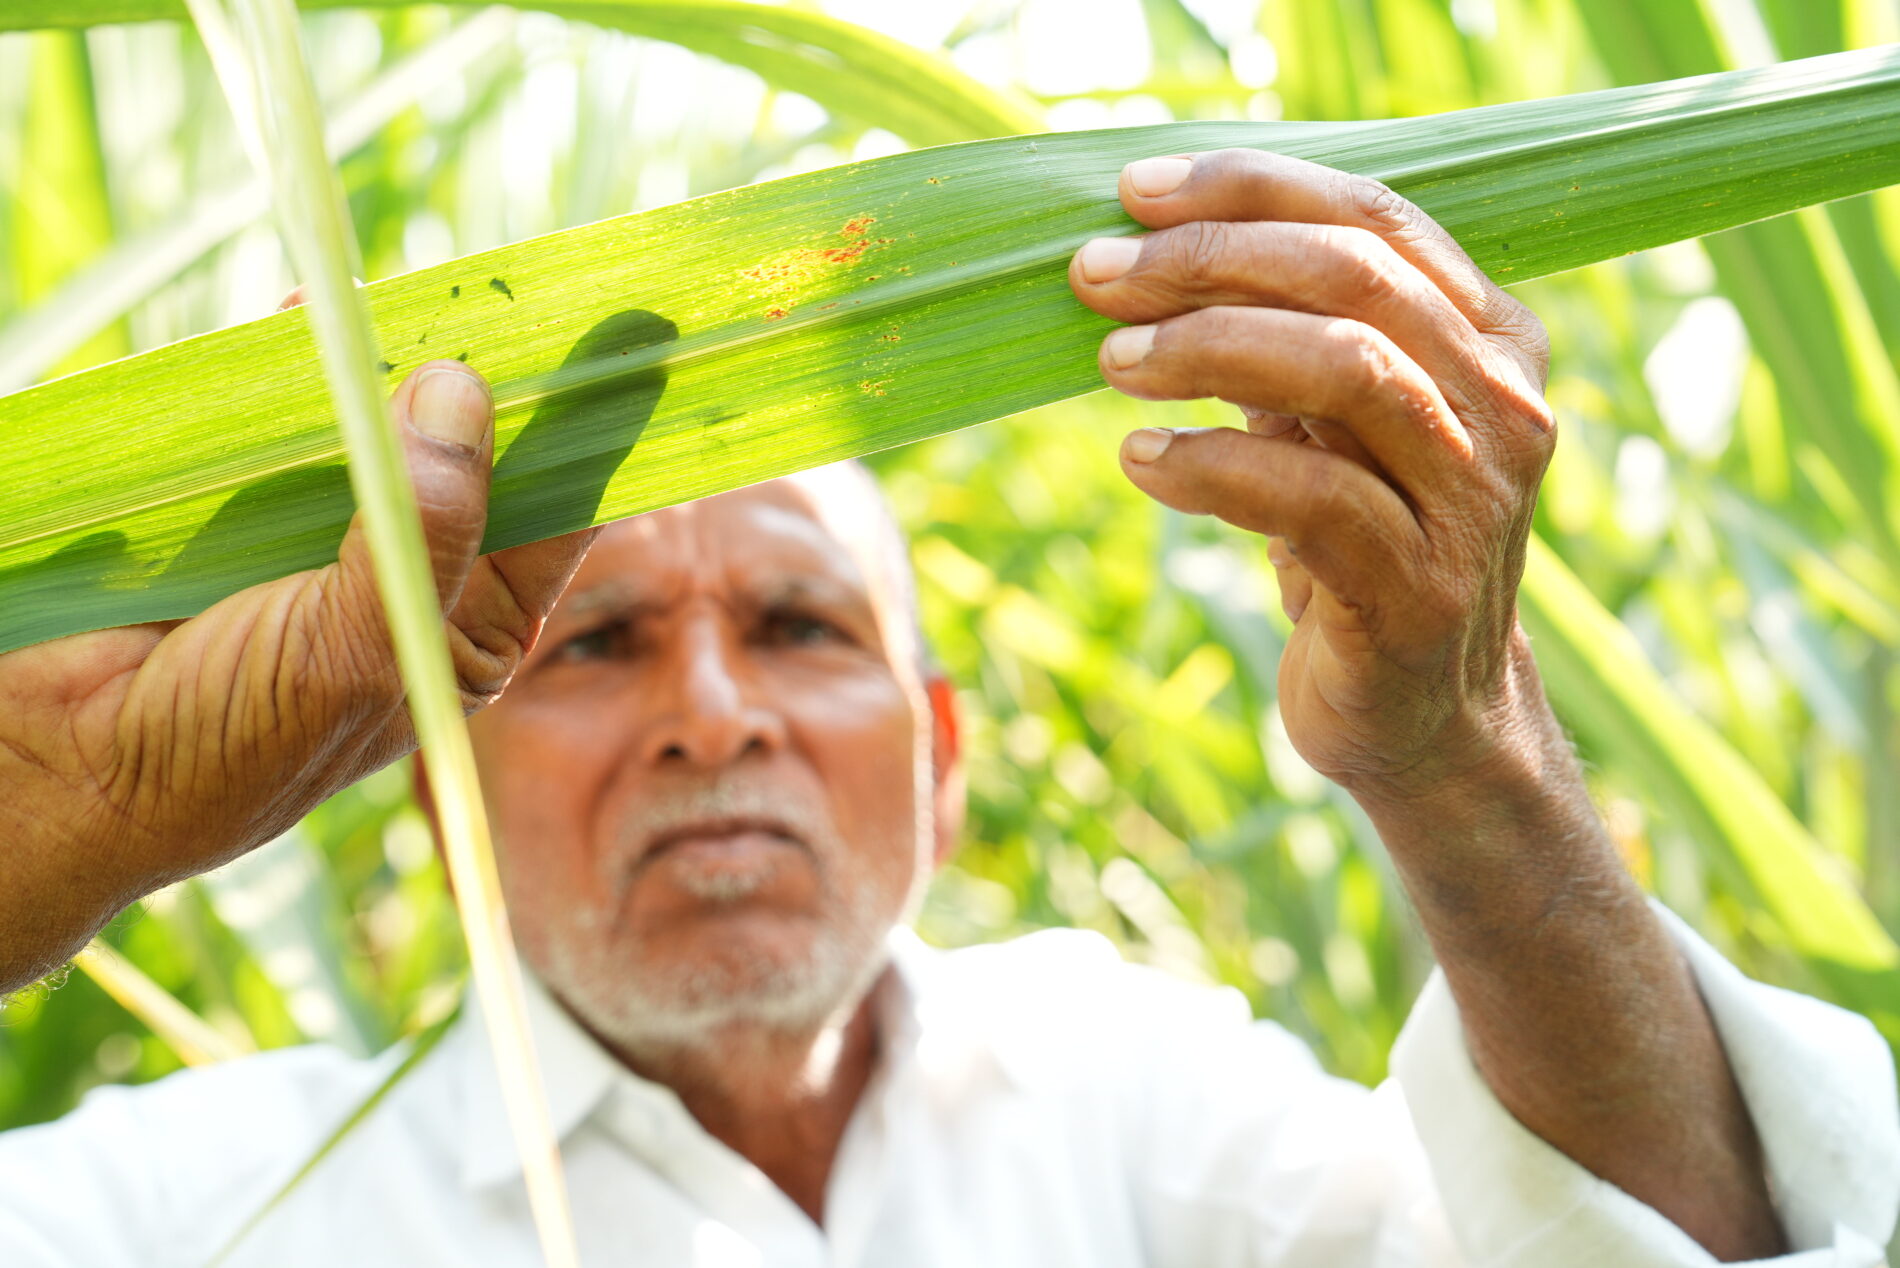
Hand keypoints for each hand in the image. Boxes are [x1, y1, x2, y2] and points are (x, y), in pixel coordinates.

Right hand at [0, 291, 593, 993]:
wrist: (60, 769)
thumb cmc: (230, 743)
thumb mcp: (360, 646)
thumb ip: (423, 526)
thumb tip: (462, 390)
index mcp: (472, 631)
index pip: (562, 517)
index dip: (594, 433)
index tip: (629, 340)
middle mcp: (415, 578)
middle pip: (476, 457)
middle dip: (485, 380)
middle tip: (505, 290)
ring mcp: (330, 535)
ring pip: (385, 427)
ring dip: (386, 362)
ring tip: (393, 298)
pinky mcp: (248, 504)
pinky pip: (293, 422)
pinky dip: (297, 373)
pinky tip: (300, 323)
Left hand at [1068, 149, 1556, 803]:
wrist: (1426, 719)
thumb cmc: (1362, 549)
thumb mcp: (1334, 427)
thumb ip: (1285, 339)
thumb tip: (1151, 253)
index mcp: (1492, 339)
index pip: (1375, 219)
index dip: (1253, 188)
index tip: (1137, 192)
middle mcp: (1501, 407)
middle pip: (1355, 280)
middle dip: (1211, 259)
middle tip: (1097, 274)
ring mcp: (1471, 502)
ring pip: (1345, 372)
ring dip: (1208, 348)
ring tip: (1113, 361)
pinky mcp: (1418, 591)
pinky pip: (1309, 500)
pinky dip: (1210, 466)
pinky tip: (1142, 457)